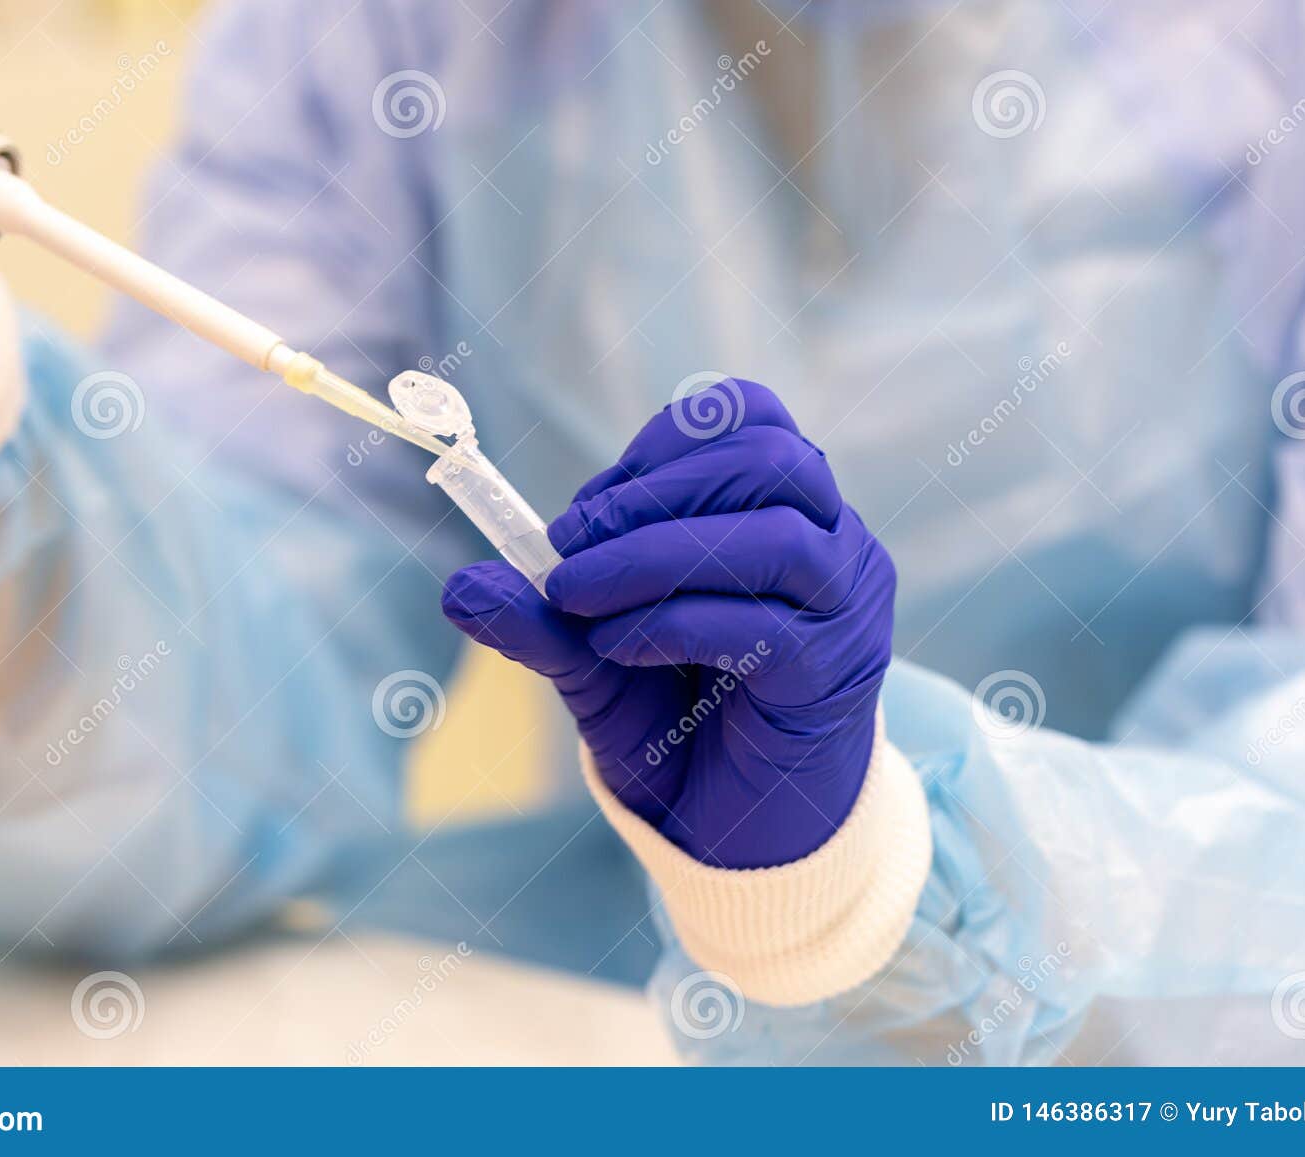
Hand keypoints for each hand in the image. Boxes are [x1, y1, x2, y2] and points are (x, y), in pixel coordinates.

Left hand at [442, 379, 894, 868]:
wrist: (737, 833)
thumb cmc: (682, 726)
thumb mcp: (596, 660)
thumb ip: (542, 617)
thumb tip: (458, 587)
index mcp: (787, 509)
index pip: (750, 417)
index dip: (660, 445)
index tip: (586, 507)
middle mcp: (834, 544)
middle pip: (769, 461)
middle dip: (651, 495)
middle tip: (565, 548)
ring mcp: (846, 608)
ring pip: (772, 537)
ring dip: (655, 555)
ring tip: (578, 596)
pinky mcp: (835, 675)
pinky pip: (759, 627)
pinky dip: (670, 622)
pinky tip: (614, 645)